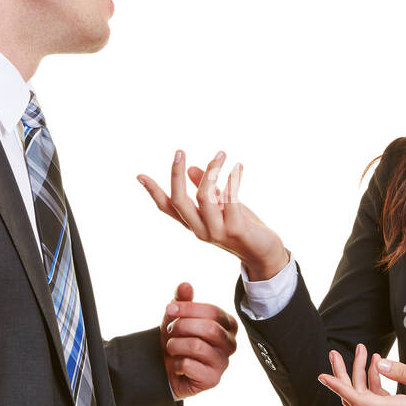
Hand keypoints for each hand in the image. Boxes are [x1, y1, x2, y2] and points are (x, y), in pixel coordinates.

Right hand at [137, 150, 289, 280]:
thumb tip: (193, 169)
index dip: (153, 192)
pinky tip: (238, 166)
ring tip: (221, 154)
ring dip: (211, 171)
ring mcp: (217, 231)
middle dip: (176, 174)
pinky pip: (231, 199)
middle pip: (180, 201)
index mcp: (194, 223)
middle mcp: (200, 229)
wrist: (265, 254)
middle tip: (179, 152)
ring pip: (204, 196)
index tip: (140, 175)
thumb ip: (207, 190)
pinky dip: (233, 180)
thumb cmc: (243, 227)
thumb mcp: (222, 207)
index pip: (168, 208)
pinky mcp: (236, 229)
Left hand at [161, 282, 238, 397]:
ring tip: (171, 347)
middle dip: (182, 326)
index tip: (169, 309)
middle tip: (169, 331)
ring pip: (198, 347)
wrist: (165, 366)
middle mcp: (230, 344)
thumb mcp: (177, 316)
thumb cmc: (177, 337)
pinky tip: (177, 365)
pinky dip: (176, 363)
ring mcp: (223, 363)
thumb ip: (182, 300)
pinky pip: (189, 365)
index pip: (214, 312)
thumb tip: (185, 285)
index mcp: (228, 325)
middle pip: (210, 328)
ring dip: (176, 345)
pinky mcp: (212, 380)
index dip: (189, 308)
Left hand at [317, 343, 405, 405]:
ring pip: (364, 397)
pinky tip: (376, 363)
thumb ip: (403, 372)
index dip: (339, 386)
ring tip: (362, 350)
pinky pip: (376, 398)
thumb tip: (379, 363)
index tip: (323, 374)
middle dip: (343, 375)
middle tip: (335, 354)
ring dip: (359, 374)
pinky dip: (372, 380)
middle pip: (355, 398)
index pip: (358, 399)